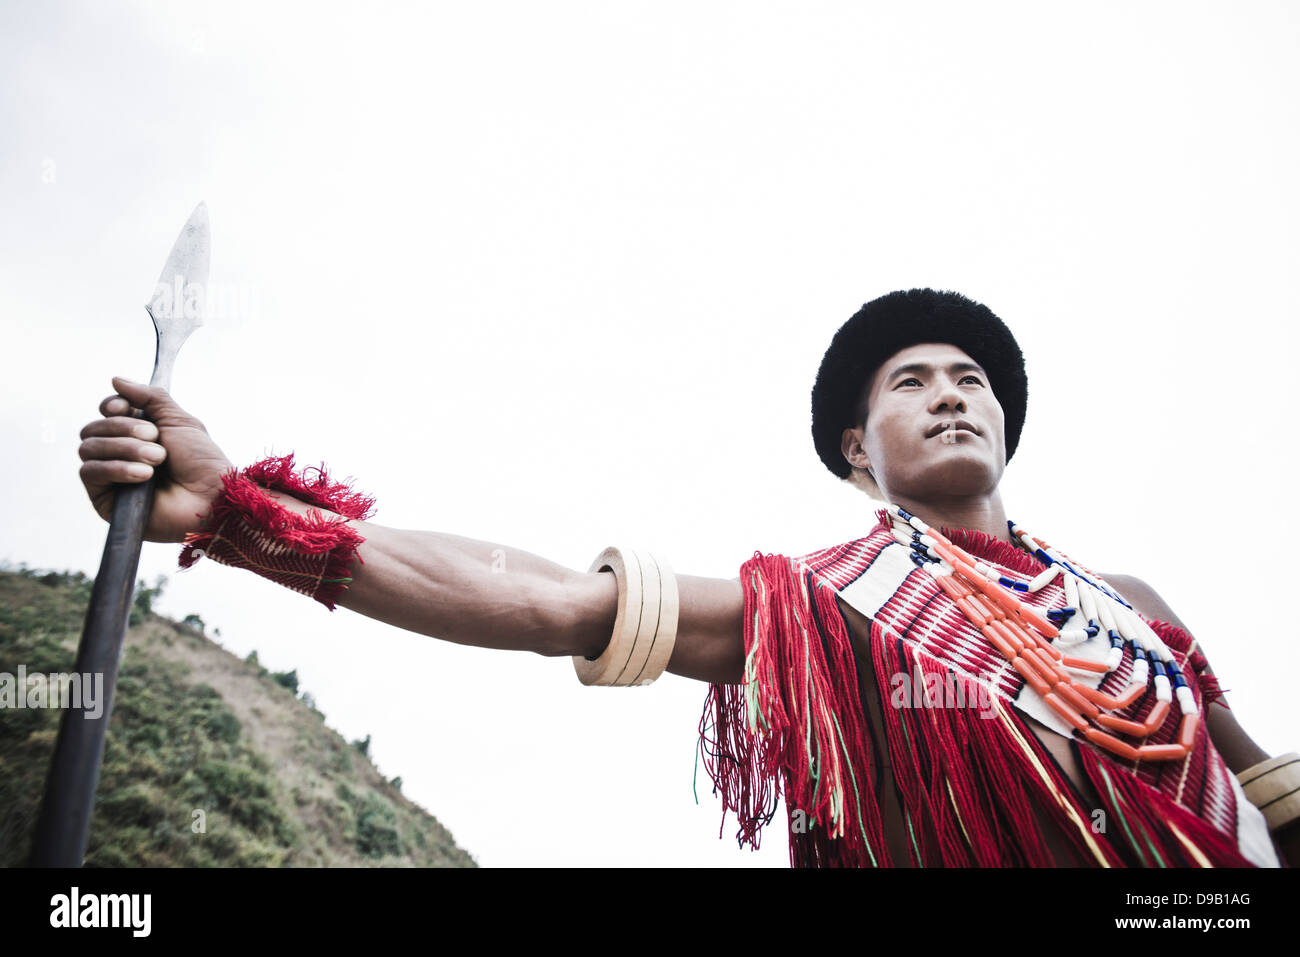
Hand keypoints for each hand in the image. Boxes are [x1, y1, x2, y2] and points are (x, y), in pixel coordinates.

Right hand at [79, 376, 234, 542]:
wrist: (212, 499)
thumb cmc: (202, 463)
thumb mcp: (179, 421)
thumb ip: (150, 398)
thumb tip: (116, 380)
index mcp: (137, 435)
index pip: (105, 413)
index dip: (111, 406)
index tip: (127, 407)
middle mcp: (120, 455)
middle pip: (92, 429)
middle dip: (123, 429)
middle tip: (155, 438)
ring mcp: (111, 478)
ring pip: (89, 448)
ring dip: (125, 448)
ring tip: (158, 459)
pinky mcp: (105, 500)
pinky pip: (90, 473)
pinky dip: (117, 468)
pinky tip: (144, 475)